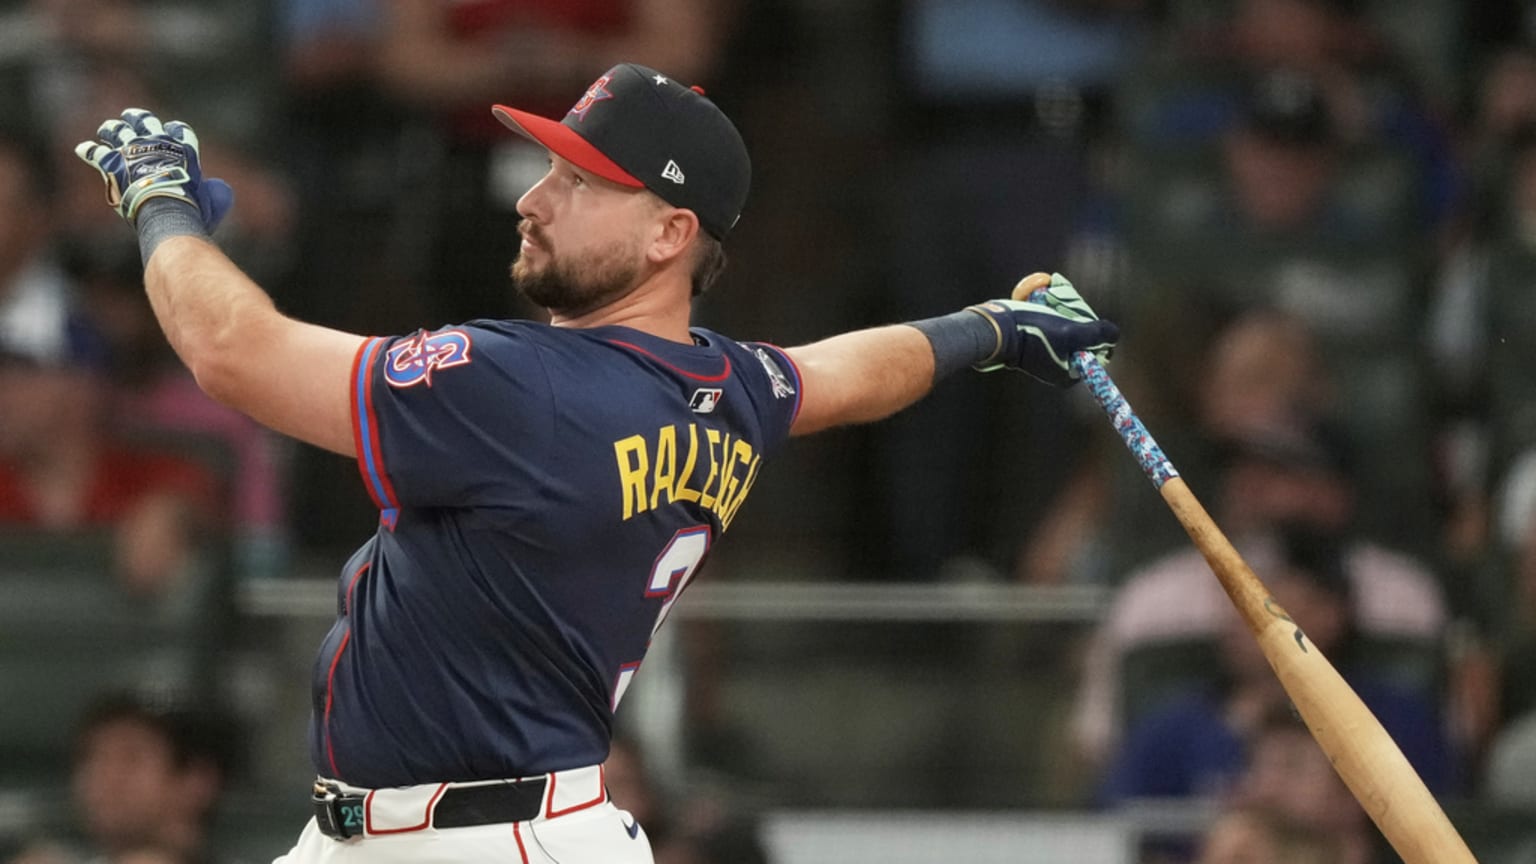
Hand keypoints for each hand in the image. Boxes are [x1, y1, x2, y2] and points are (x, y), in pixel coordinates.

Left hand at [74, 108, 232, 231]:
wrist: (164, 209)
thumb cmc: (191, 209)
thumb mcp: (212, 203)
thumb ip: (217, 194)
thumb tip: (221, 188)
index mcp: (182, 149)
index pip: (179, 130)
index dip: (174, 129)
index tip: (170, 128)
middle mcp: (156, 143)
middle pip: (145, 121)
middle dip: (138, 117)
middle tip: (131, 116)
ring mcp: (131, 150)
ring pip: (118, 130)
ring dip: (111, 128)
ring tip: (106, 128)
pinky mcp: (111, 162)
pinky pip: (96, 152)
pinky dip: (89, 150)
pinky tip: (82, 148)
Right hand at [968, 272, 1117, 385]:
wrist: (995, 329)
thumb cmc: (1033, 332)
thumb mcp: (1070, 332)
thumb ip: (1096, 334)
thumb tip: (1115, 334)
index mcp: (1068, 375)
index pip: (1096, 352)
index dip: (1094, 333)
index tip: (1080, 320)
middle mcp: (1058, 370)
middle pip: (1082, 342)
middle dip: (1078, 324)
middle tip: (1065, 311)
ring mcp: (1045, 359)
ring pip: (1067, 334)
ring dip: (1065, 319)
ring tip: (1052, 308)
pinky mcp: (1033, 347)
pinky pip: (1052, 332)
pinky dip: (1051, 320)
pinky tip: (1042, 309)